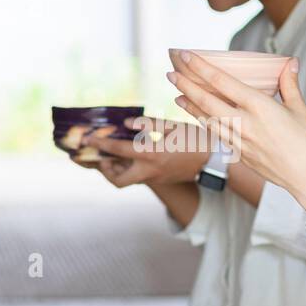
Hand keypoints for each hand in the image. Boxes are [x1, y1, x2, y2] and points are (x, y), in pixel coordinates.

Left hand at [79, 116, 210, 188]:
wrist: (216, 160)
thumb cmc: (196, 139)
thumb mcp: (172, 126)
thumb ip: (148, 124)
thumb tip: (125, 124)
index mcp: (152, 154)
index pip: (118, 149)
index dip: (100, 143)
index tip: (89, 138)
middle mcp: (150, 171)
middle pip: (118, 181)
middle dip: (106, 171)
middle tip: (103, 157)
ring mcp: (156, 179)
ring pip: (128, 181)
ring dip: (118, 171)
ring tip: (116, 155)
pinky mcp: (161, 181)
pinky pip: (140, 178)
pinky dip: (131, 169)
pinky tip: (133, 156)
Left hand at [167, 50, 305, 210]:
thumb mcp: (300, 109)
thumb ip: (290, 85)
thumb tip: (290, 64)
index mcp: (259, 107)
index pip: (222, 82)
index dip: (201, 68)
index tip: (186, 57)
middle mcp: (244, 124)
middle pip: (206, 101)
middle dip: (186, 86)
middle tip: (170, 74)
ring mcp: (240, 141)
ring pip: (207, 120)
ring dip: (190, 107)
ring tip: (176, 96)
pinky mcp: (240, 155)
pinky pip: (217, 135)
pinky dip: (204, 124)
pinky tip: (200, 118)